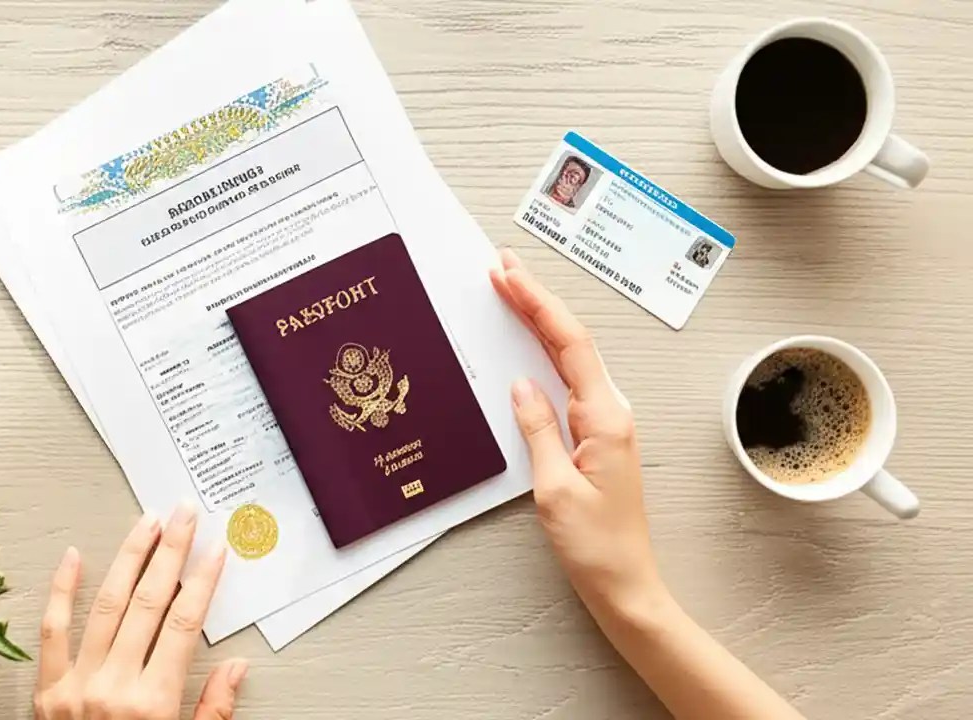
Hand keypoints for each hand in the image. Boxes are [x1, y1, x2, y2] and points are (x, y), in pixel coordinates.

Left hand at [34, 503, 247, 718]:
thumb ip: (212, 711)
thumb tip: (236, 669)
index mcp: (154, 703)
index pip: (186, 622)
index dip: (203, 580)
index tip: (215, 550)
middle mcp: (114, 686)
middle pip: (150, 601)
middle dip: (171, 551)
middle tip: (184, 514)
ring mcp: (76, 685)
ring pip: (106, 603)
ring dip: (129, 557)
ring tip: (146, 523)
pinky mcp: (46, 691)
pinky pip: (52, 631)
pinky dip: (62, 591)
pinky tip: (74, 557)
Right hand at [490, 249, 663, 613]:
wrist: (625, 583)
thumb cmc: (595, 545)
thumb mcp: (554, 489)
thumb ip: (538, 429)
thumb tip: (521, 384)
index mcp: (605, 418)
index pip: (568, 344)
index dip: (536, 303)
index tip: (507, 274)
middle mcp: (611, 412)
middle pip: (570, 340)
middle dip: (535, 299)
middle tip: (501, 266)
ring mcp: (605, 422)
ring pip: (570, 356)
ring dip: (540, 320)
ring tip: (510, 290)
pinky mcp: (596, 436)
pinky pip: (569, 380)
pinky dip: (546, 352)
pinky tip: (529, 343)